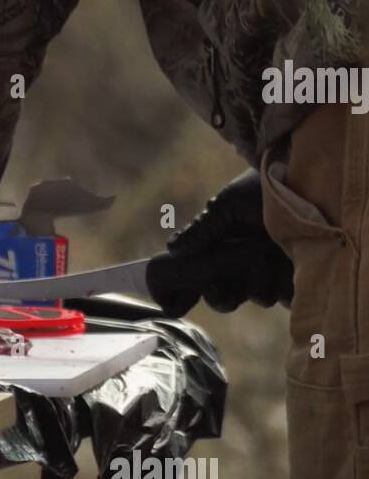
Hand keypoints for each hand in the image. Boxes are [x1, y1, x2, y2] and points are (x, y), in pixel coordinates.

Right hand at [146, 170, 293, 317]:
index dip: (203, 291)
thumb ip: (200, 230)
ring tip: (272, 250)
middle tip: (236, 268)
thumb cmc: (263, 188)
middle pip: (228, 298)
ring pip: (259, 297)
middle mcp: (248, 265)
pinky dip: (287, 283)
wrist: (306, 179)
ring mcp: (276, 272)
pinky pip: (288, 297)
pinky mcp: (303, 276)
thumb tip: (171, 248)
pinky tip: (290, 259)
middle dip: (227, 292)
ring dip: (263, 279)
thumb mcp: (225, 206)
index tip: (201, 288)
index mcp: (226, 251)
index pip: (208, 284)